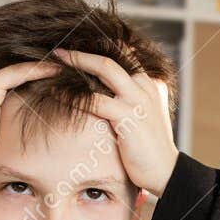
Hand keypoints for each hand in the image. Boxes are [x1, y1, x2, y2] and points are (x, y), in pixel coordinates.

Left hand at [51, 48, 178, 195]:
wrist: (165, 171)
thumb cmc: (151, 147)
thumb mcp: (147, 116)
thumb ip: (134, 99)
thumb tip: (108, 93)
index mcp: (149, 84)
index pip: (124, 55)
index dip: (99, 49)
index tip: (77, 48)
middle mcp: (144, 86)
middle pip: (110, 58)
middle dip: (81, 53)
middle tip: (58, 51)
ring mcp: (137, 100)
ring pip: (104, 69)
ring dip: (76, 64)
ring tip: (54, 65)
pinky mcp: (127, 117)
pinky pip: (95, 100)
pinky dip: (74, 95)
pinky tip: (56, 93)